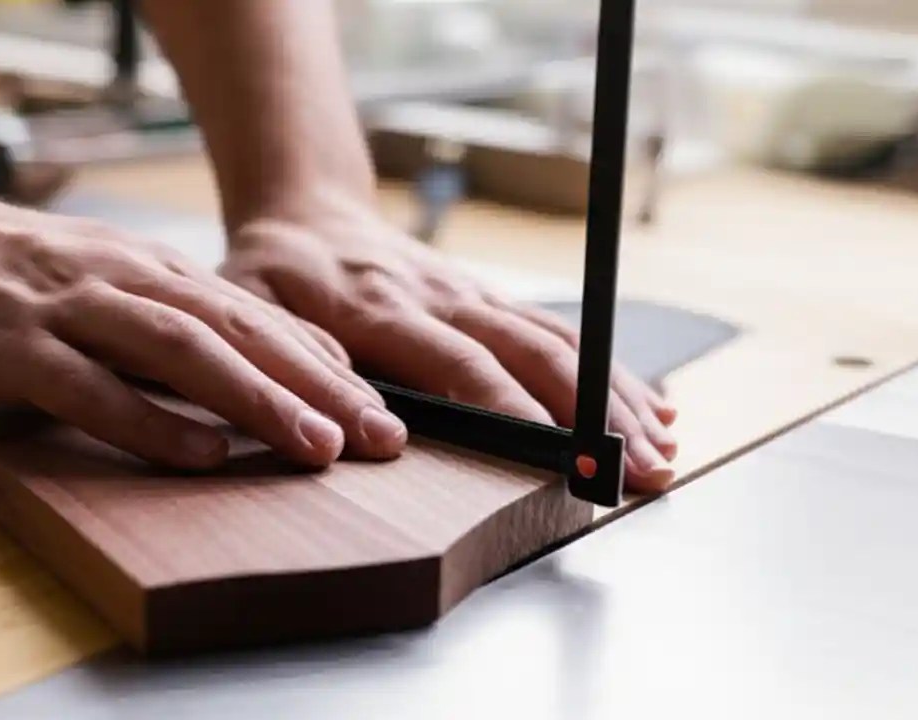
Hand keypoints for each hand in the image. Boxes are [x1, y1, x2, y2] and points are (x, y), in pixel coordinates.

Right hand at [0, 189, 407, 468]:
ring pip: (183, 352)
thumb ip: (178, 318)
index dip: (325, 367)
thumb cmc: (11, 272)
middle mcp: (127, 280)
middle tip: (381, 437)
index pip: (258, 317)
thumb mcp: (109, 282)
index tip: (382, 411)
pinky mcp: (17, 342)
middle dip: (318, 387)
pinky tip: (202, 454)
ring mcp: (71, 308)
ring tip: (315, 447)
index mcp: (153, 271)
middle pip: (240, 332)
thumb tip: (266, 361)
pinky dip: (152, 422)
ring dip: (257, 400)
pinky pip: (94, 386)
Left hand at [220, 205, 678, 491]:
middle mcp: (441, 297)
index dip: (511, 410)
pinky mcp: (489, 299)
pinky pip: (559, 332)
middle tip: (641, 467)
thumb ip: (292, 358)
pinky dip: (609, 369)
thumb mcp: (253, 309)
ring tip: (665, 448)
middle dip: (595, 412)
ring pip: (560, 340)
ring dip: (617, 394)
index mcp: (382, 307)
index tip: (556, 457)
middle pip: (533, 351)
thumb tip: (357, 425)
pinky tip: (653, 403)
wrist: (306, 211)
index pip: (459, 362)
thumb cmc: (273, 272)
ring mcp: (473, 295)